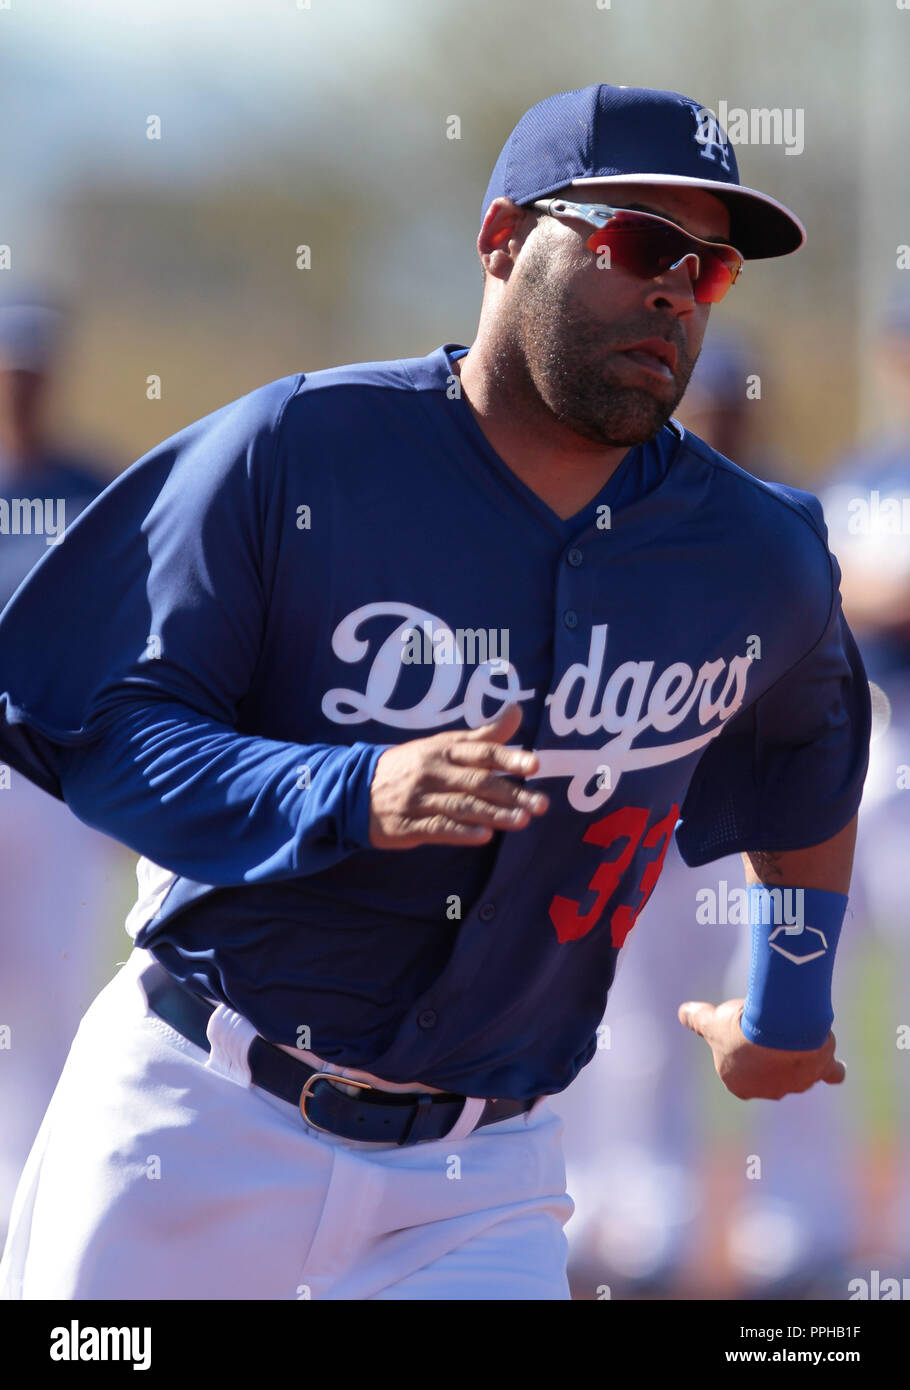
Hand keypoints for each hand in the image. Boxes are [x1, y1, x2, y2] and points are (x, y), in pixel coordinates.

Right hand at [368, 703, 548, 849]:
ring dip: (494, 814)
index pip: (481, 752)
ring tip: (522, 821)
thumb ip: (484, 735)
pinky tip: (484, 836)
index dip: (508, 758)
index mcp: (443, 749)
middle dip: (511, 793)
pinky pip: (437, 829)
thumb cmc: (412, 766)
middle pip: (477, 781)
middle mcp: (432, 771)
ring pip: (461, 806)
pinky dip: (461, 832)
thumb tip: (518, 710)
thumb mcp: (443, 745)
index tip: (534, 765)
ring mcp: (419, 799)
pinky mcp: (407, 826)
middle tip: (541, 805)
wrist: (355, 789)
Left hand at [677, 998, 845, 1100]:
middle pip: (769, 1073)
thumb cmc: (741, 1027)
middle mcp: (768, 1091)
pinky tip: (832, 1062)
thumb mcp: (711, 1021)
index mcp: (738, 1085)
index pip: (736, 1072)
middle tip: (764, 1025)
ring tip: (792, 1031)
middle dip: (767, 1054)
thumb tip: (683, 1012)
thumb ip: (696, 1018)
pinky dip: (832, 1068)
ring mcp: (796, 1083)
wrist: (779, 1030)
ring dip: (796, 1057)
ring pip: (799, 1073)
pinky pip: (831, 1074)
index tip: (739, 1032)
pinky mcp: (821, 1072)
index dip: (738, 1052)